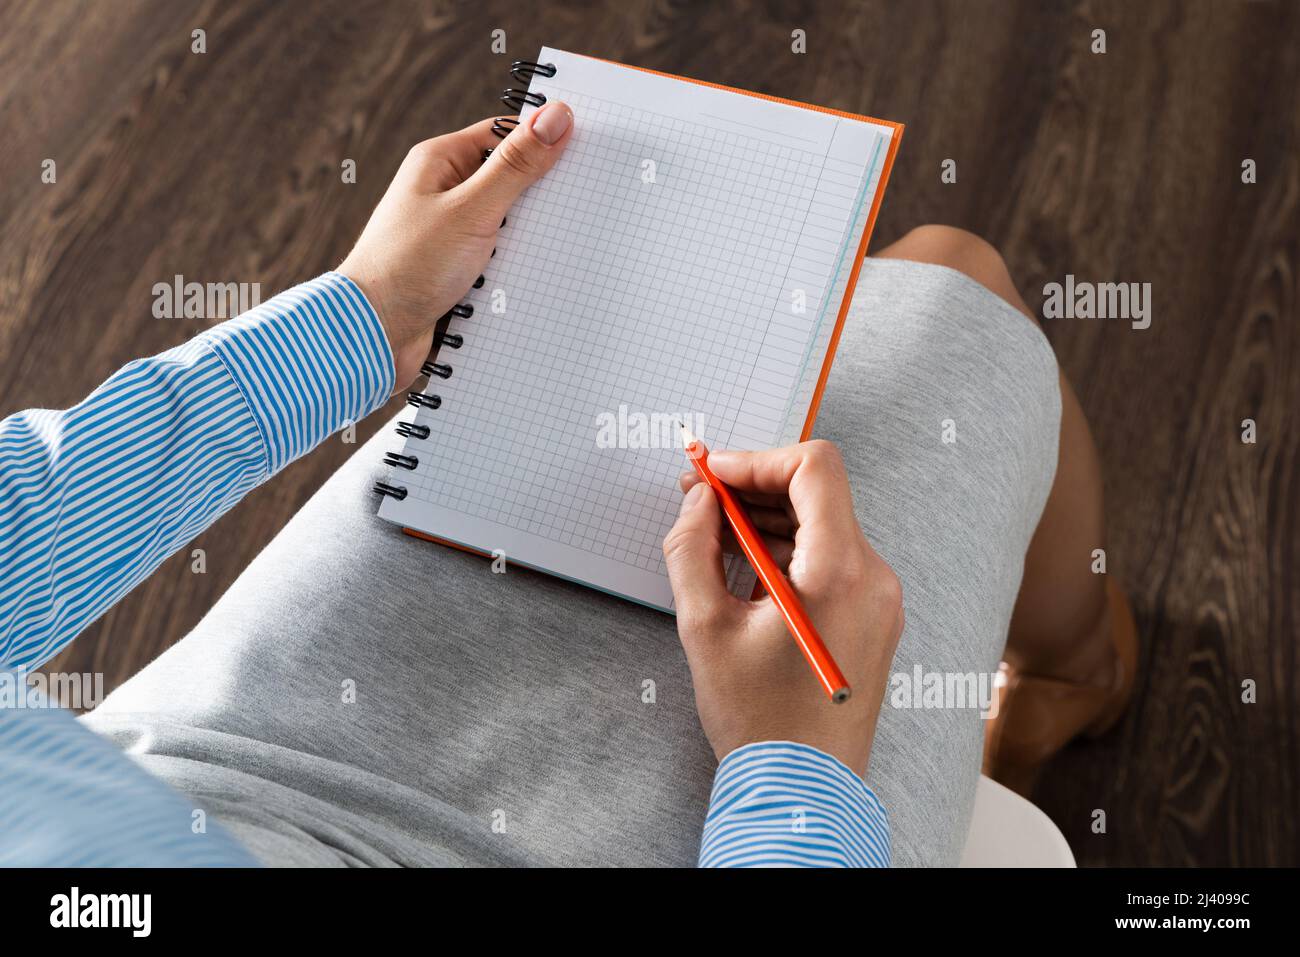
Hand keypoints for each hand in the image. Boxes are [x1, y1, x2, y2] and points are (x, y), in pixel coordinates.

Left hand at [338, 102, 573, 389]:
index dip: (542, 140)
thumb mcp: (472, 210)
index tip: (584, 149)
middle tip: (577, 205)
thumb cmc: (408, 266)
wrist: (370, 336)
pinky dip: (514, 271)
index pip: (504, 134)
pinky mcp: (455, 271)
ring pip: (507, 226)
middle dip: (540, 197)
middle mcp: (442, 193)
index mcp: (440, 163)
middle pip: (509, 181)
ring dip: (528, 241)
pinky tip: (533, 282)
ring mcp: (448, 234)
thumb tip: (556, 116)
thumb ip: (517, 166)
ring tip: (554, 251)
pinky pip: (498, 262)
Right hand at [662, 440, 903, 776]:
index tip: (712, 474)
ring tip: (712, 534)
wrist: (802, 790)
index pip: (814, 469)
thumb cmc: (759, 720)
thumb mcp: (705, 627)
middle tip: (699, 497)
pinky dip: (788, 550)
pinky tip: (743, 565)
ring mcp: (880, 599)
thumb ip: (692, 548)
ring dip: (768, 519)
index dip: (756, 460)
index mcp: (842, 572)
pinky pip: (832, 559)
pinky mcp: (873, 617)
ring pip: (824, 526)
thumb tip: (699, 501)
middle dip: (754, 488)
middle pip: (818, 494)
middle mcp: (874, 577)